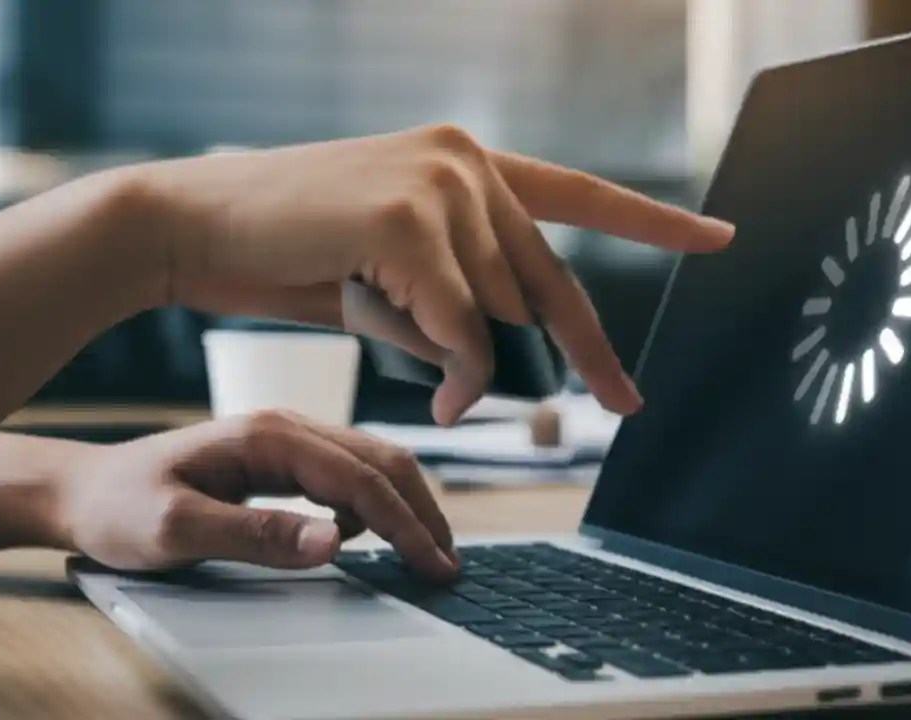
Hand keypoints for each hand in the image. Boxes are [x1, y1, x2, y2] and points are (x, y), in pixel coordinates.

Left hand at [55, 412, 456, 577]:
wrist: (83, 490)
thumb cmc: (120, 506)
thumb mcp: (176, 529)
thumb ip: (257, 535)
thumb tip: (336, 544)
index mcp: (269, 436)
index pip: (360, 478)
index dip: (405, 524)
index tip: (435, 565)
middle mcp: (287, 427)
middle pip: (382, 459)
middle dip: (422, 510)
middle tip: (447, 563)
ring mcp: (288, 438)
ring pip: (371, 463)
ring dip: (404, 505)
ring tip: (424, 552)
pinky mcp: (284, 457)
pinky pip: (348, 473)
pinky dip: (374, 503)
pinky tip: (366, 536)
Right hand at [136, 125, 734, 423]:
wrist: (193, 226)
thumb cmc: (292, 254)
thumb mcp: (395, 274)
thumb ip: (461, 293)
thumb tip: (503, 357)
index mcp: (466, 163)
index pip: (578, 194)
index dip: (652, 220)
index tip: (717, 236)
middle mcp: (465, 158)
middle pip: (551, 279)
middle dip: (588, 354)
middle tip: (626, 405)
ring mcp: (440, 180)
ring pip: (499, 313)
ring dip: (458, 361)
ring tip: (382, 336)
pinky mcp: (410, 216)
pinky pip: (465, 326)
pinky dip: (454, 372)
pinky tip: (435, 394)